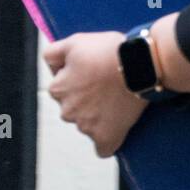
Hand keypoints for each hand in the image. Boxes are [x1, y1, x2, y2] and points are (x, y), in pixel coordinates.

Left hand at [43, 31, 148, 157]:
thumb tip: (50, 66)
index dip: (75, 77)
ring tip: (115, 97)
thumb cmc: (108, 51)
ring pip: (87, 124)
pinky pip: (102, 148)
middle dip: (84, 98)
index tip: (91, 71)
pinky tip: (114, 128)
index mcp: (58, 89)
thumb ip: (53, 53)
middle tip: (104, 84)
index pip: (60, 87)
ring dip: (97, 115)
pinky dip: (107, 140)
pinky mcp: (106, 137)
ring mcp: (87, 127)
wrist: (139, 64)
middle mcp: (68, 112)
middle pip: (72, 108)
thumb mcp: (74, 41)